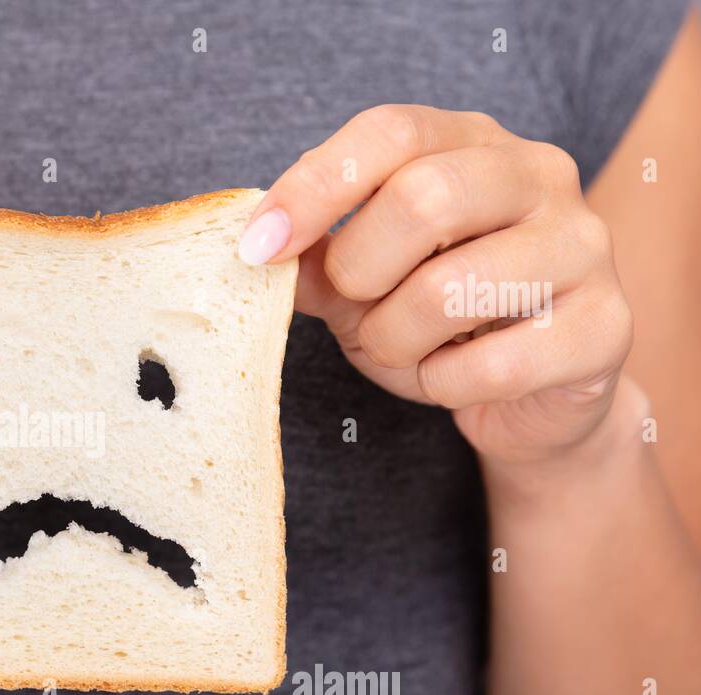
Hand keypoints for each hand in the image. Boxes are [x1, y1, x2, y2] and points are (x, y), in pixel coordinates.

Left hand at [239, 105, 633, 466]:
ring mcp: (584, 247)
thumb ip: (318, 260)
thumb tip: (263, 253)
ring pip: (450, 289)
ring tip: (399, 349)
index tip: (258, 247)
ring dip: (393, 339)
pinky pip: (491, 365)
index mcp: (474, 143)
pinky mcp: (604, 327)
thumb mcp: (364, 282)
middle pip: (424, 197)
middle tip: (353, 308)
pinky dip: (441, 384)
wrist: (529, 394)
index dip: (314, 187)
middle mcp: (539, 176)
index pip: (391, 132)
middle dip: (359, 271)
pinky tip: (449, 378)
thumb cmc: (438, 321)